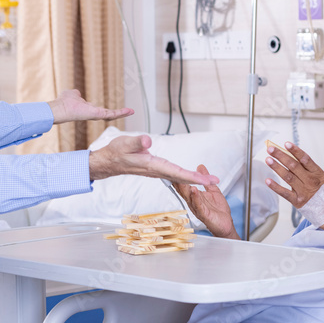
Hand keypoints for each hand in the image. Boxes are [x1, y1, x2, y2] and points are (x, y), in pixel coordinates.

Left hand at [48, 90, 132, 124]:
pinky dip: (121, 113)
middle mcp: (94, 114)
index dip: (109, 111)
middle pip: (109, 115)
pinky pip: (112, 114)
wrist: (60, 109)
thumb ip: (76, 95)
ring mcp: (96, 115)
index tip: (116, 110)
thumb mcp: (73, 95)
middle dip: (120, 114)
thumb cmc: (64, 102)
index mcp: (89, 110)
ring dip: (122, 113)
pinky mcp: (98, 115)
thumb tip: (77, 93)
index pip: (101, 111)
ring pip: (112, 115)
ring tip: (132, 111)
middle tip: (129, 112)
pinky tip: (129, 111)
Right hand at [88, 135, 219, 185]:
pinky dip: (185, 176)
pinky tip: (191, 177)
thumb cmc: (116, 152)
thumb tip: (148, 141)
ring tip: (209, 180)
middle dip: (199, 180)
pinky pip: (174, 175)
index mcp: (152, 166)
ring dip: (194, 179)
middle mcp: (156, 171)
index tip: (206, 181)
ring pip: (179, 177)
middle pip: (182, 177)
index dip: (192, 177)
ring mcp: (156, 171)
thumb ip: (137, 142)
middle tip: (216, 181)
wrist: (107, 162)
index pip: (176, 172)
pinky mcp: (155, 169)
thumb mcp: (125, 143)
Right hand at [172, 165, 237, 239]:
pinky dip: (196, 198)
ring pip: (189, 198)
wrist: (225, 224)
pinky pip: (199, 205)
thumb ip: (206, 179)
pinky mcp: (204, 214)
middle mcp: (194, 203)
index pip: (185, 187)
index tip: (173, 171)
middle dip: (179, 183)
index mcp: (195, 197)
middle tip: (173, 174)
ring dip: (185, 189)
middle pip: (184, 192)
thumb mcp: (213, 190)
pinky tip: (194, 191)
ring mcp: (198, 209)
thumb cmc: (218, 210)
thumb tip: (200, 167)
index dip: (179, 179)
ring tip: (181, 181)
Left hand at [263, 142, 323, 207]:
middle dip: (281, 156)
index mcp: (317, 172)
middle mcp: (311, 181)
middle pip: (294, 166)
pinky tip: (268, 180)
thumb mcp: (316, 174)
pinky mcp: (297, 201)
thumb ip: (303, 166)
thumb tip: (285, 153)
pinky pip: (284, 193)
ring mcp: (304, 192)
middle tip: (270, 149)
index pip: (305, 159)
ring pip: (288, 177)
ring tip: (268, 159)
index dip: (295, 151)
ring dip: (277, 167)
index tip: (286, 143)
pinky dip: (275, 186)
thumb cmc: (317, 186)